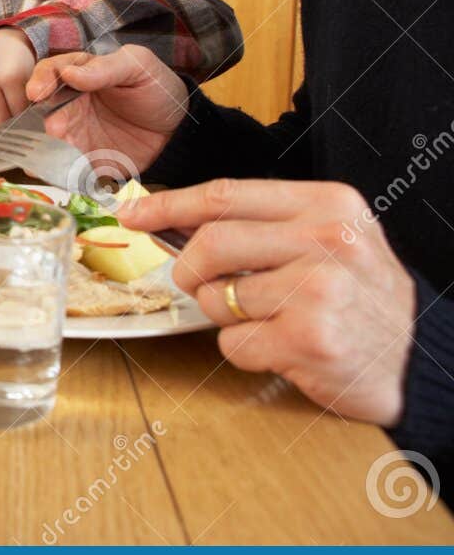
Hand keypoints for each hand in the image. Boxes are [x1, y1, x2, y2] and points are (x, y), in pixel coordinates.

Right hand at [24, 45, 188, 170]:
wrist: (179, 131)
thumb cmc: (158, 90)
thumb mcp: (138, 66)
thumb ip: (106, 67)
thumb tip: (69, 73)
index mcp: (80, 75)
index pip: (51, 73)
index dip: (40, 81)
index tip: (37, 92)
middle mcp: (70, 104)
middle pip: (45, 110)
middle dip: (45, 119)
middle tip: (55, 127)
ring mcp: (75, 134)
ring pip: (51, 140)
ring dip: (49, 147)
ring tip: (56, 154)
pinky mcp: (85, 160)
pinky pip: (68, 166)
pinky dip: (63, 171)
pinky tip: (65, 173)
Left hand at [117, 179, 415, 427]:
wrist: (421, 360)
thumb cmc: (363, 299)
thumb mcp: (334, 239)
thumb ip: (266, 224)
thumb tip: (176, 219)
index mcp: (328, 205)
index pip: (226, 195)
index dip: (168, 205)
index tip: (134, 214)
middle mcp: (325, 241)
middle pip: (210, 243)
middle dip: (190, 270)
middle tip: (201, 285)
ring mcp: (317, 291)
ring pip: (216, 298)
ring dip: (225, 317)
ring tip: (268, 320)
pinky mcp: (308, 339)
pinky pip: (233, 343)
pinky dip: (244, 350)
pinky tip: (282, 348)